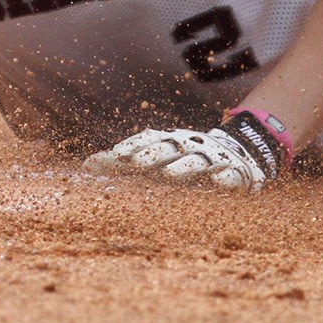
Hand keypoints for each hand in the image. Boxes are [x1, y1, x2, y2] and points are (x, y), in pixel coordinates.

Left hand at [82, 118, 283, 192]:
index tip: (115, 155)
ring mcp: (212, 159)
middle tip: (135, 163)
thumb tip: (84, 167)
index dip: (133, 146)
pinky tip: (217, 182)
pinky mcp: (235, 174)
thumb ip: (122, 164)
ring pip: (196, 162)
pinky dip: (223, 179)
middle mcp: (189, 146)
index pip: (149, 140)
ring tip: (169, 175)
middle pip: (169, 147)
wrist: (238, 153)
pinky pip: (229, 177)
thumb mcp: (156, 158)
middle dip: (153, 154)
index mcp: (170, 141)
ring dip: (182, 167)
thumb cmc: (185, 159)